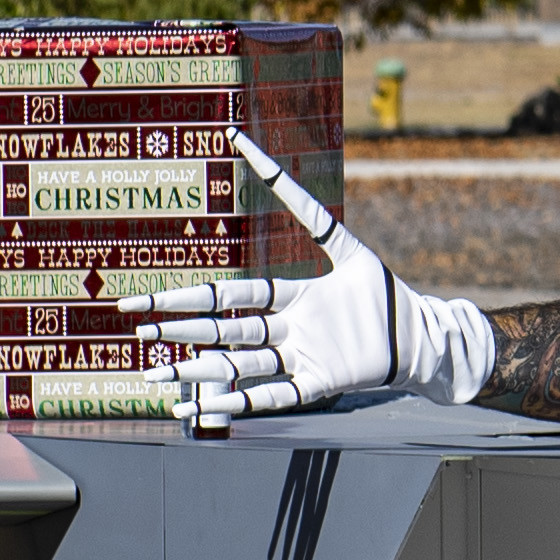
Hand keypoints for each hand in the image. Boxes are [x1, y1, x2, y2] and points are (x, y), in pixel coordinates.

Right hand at [118, 134, 497, 421]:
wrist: (422, 336)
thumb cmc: (384, 292)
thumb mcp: (345, 247)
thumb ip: (303, 208)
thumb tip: (250, 147)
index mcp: (290, 298)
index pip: (230, 296)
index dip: (187, 297)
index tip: (145, 300)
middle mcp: (288, 330)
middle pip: (224, 330)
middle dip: (181, 332)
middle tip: (138, 334)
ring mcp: (301, 358)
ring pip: (238, 365)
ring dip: (197, 370)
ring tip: (156, 375)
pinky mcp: (320, 383)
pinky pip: (273, 396)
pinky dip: (239, 403)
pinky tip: (203, 411)